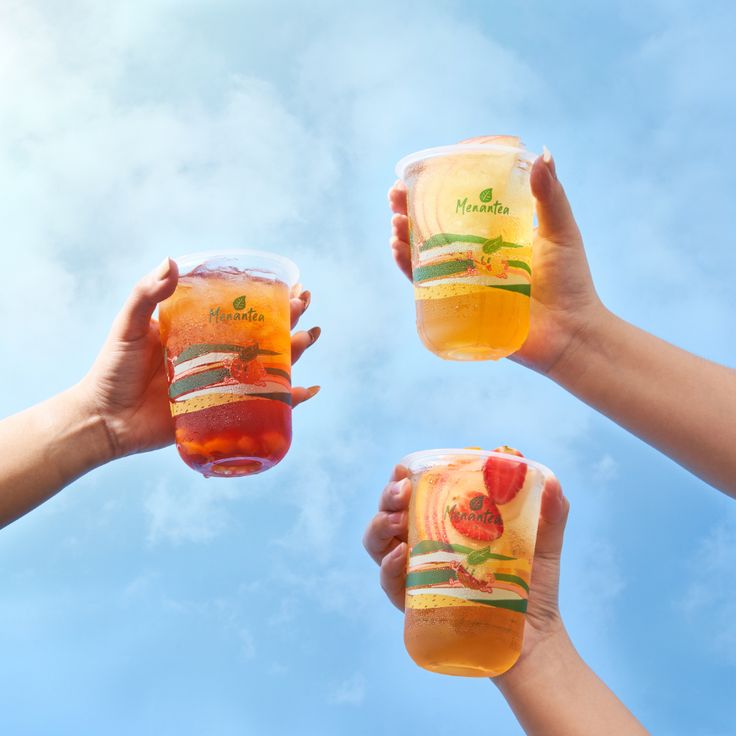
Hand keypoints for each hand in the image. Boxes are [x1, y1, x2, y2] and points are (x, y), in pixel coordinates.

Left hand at [76, 258, 320, 459]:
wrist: (104, 421)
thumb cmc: (112, 370)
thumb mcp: (128, 327)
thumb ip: (146, 295)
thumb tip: (172, 263)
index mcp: (199, 330)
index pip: (241, 309)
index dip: (268, 297)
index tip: (290, 284)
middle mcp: (217, 354)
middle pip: (263, 335)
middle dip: (289, 319)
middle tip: (304, 305)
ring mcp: (223, 383)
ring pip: (269, 366)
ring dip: (294, 353)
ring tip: (309, 337)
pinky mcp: (225, 411)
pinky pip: (263, 404)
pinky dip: (289, 399)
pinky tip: (308, 390)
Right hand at [363, 466, 569, 671]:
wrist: (535, 638)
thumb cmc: (533, 584)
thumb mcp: (544, 539)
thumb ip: (552, 508)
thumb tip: (551, 478)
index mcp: (444, 520)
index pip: (413, 490)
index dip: (404, 475)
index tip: (410, 470)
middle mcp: (423, 543)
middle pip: (389, 511)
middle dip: (388, 495)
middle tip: (403, 492)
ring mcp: (415, 572)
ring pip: (377, 542)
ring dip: (379, 524)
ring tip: (397, 519)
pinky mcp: (414, 603)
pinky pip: (389, 582)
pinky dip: (387, 566)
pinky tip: (400, 554)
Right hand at [389, 144, 604, 375]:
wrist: (569, 333)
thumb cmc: (570, 282)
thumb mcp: (560, 231)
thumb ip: (550, 195)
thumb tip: (541, 153)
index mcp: (495, 233)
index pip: (459, 205)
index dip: (436, 189)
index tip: (422, 173)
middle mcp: (474, 254)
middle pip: (433, 226)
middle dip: (408, 208)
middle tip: (395, 193)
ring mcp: (463, 279)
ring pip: (423, 254)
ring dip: (403, 235)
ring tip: (395, 220)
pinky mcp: (457, 305)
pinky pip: (424, 285)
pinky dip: (408, 267)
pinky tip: (398, 249)